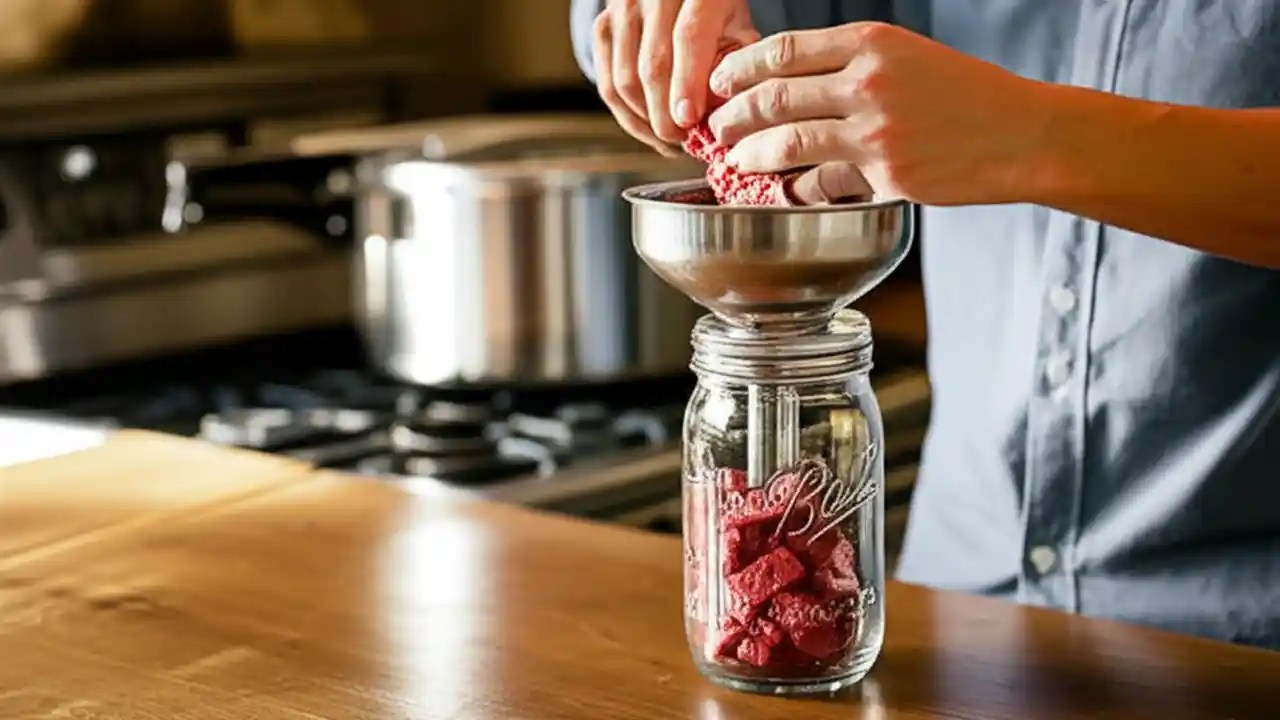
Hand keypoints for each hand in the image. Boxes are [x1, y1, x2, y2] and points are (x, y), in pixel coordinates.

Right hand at [592, 0, 758, 154]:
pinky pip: (608, 84)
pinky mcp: (603, 26)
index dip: (688, 84)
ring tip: (669, 139)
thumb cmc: (713, 7)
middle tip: (685, 139)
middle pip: (653, 66)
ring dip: (646, 121)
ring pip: (625, 81)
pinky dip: (628, 115)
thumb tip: (727, 112)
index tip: (690, 121)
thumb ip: (737, 60)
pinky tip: (649, 129)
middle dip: (666, 115)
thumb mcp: (736, 22)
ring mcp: (622, 9)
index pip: (689, 37)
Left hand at [705, 23, 1050, 204]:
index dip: (740, 69)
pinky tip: (779, 186)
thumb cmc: (965, 96)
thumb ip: (852, 66)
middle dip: (733, 113)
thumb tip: (791, 83)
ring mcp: (877, 129)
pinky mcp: (887, 173)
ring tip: (735, 157)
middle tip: (717, 126)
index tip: (718, 83)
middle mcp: (869, 80)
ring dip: (750, 150)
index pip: (784, 50)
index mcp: (872, 42)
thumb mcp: (908, 57)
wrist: (1023, 134)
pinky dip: (793, 183)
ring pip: (789, 138)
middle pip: (775, 94)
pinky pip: (823, 179)